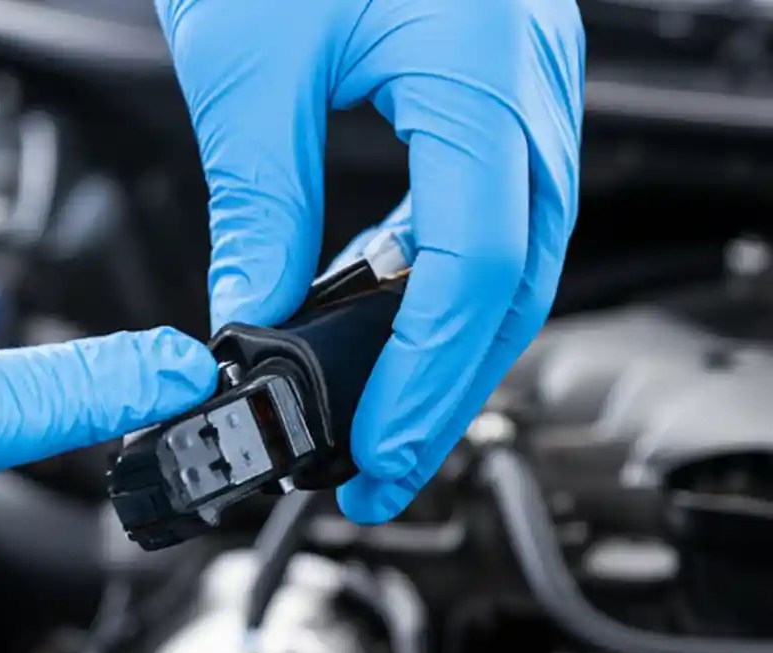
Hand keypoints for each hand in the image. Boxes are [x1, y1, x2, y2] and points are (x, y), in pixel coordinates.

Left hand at [158, 0, 583, 521]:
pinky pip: (493, 200)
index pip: (473, 260)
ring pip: (517, 248)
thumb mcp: (251, 66)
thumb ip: (261, 207)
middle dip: (451, 382)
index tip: (374, 446)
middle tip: (385, 460)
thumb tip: (250, 315)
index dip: (423, 374)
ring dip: (456, 338)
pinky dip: (448, 271)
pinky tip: (394, 310)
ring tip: (389, 409)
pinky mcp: (497, 82)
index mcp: (483, 63)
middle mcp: (530, 77)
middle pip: (516, 274)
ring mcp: (526, 78)